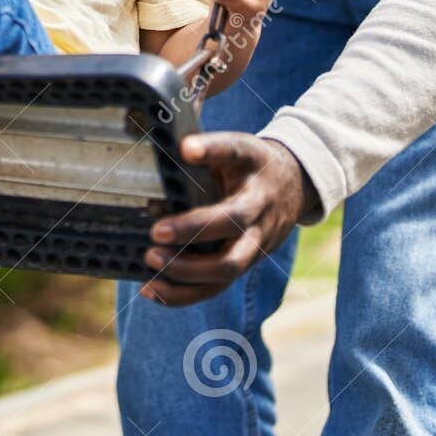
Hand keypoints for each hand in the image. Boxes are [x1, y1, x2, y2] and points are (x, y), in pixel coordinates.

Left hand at [141, 135, 309, 305]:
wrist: (295, 187)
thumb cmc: (249, 165)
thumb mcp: (234, 146)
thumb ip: (201, 152)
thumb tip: (140, 142)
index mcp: (254, 164)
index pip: (236, 152)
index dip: (212, 150)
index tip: (185, 148)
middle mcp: (260, 204)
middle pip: (234, 221)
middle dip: (194, 230)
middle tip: (155, 232)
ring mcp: (258, 240)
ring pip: (228, 265)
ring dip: (186, 269)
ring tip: (150, 259)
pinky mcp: (247, 264)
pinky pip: (216, 287)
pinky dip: (182, 294)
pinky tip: (150, 288)